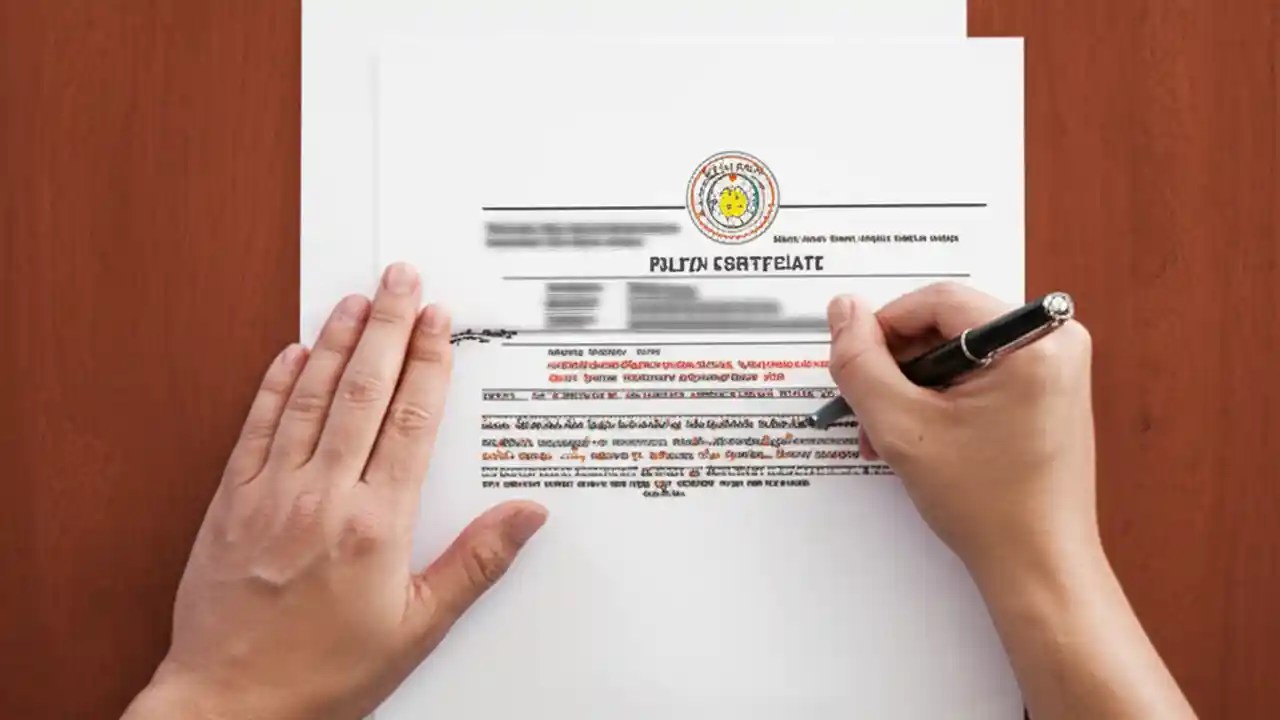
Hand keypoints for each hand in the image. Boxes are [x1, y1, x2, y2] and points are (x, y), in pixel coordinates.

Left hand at [124, 263, 546, 719]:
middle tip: (400, 279)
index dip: (428, 362)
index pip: (410, 421)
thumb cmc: (323, 674)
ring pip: (308, 397)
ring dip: (334, 341)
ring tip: (355, 300)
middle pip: (362, 390)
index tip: (438, 321)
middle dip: (386, 326)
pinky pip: (256, 426)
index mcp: (375, 525)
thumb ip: (475, 564)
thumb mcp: (417, 628)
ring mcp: (271, 493)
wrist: (230, 706)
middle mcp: (322, 496)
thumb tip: (525, 517)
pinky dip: (275, 385)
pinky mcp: (230, 501)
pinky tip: (290, 354)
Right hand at [828, 282, 1195, 719]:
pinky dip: (942, 397)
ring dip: (914, 386)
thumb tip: (844, 313)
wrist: (1038, 565)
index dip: (884, 326)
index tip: (855, 359)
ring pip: (958, 351)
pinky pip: (980, 372)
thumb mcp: (903, 428)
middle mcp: (1056, 344)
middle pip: (948, 324)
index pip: (939, 300)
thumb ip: (862, 364)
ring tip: (890, 431)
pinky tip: (920, 434)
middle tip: (869, 407)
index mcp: (1035, 343)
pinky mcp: (1047, 391)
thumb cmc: (992, 507)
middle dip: (898, 365)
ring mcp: (1056, 369)